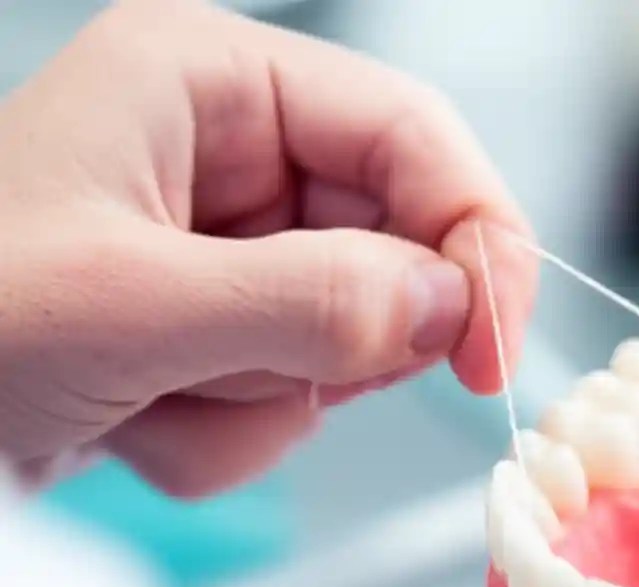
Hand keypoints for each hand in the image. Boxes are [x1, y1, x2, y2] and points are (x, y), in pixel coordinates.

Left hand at [0, 0, 536, 494]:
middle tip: (290, 381)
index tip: (491, 347)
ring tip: (159, 400)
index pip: (412, 133)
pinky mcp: (229, 321)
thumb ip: (304, 301)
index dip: (475, 235)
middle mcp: (234, 150)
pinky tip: (141, 420)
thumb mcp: (123, 307)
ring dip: (268, 394)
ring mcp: (236, 243)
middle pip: (398, 238)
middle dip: (346, 335)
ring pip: (355, 330)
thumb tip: (450, 308)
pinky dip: (234, 427)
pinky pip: (302, 386)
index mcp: (210, 81)